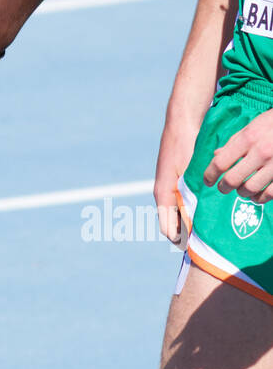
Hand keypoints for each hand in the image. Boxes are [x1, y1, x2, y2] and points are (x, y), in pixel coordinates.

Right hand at [154, 111, 199, 242]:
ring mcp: (168, 187)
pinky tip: (203, 207)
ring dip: (189, 221)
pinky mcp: (174, 181)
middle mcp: (163, 193)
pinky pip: (180, 202)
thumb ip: (188, 199)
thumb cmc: (185, 147)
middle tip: (205, 238)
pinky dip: (190, 208)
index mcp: (162, 194)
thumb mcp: (188, 175)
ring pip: (177, 214)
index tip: (199, 245)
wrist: (181, 123)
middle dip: (187, 233)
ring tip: (206, 225)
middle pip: (172, 224)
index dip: (182, 241)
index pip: (168, 230)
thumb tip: (191, 224)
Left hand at [203, 107, 272, 203]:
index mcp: (248, 138)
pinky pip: (269, 194)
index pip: (221, 162)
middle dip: (224, 187)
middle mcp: (260, 152)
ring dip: (242, 193)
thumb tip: (216, 155)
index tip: (208, 181)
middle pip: (233, 179)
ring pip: (250, 189)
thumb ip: (233, 142)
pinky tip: (257, 197)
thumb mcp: (252, 126)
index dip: (210, 174)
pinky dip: (260, 198)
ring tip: (241, 190)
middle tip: (223, 188)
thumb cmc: (272, 123)